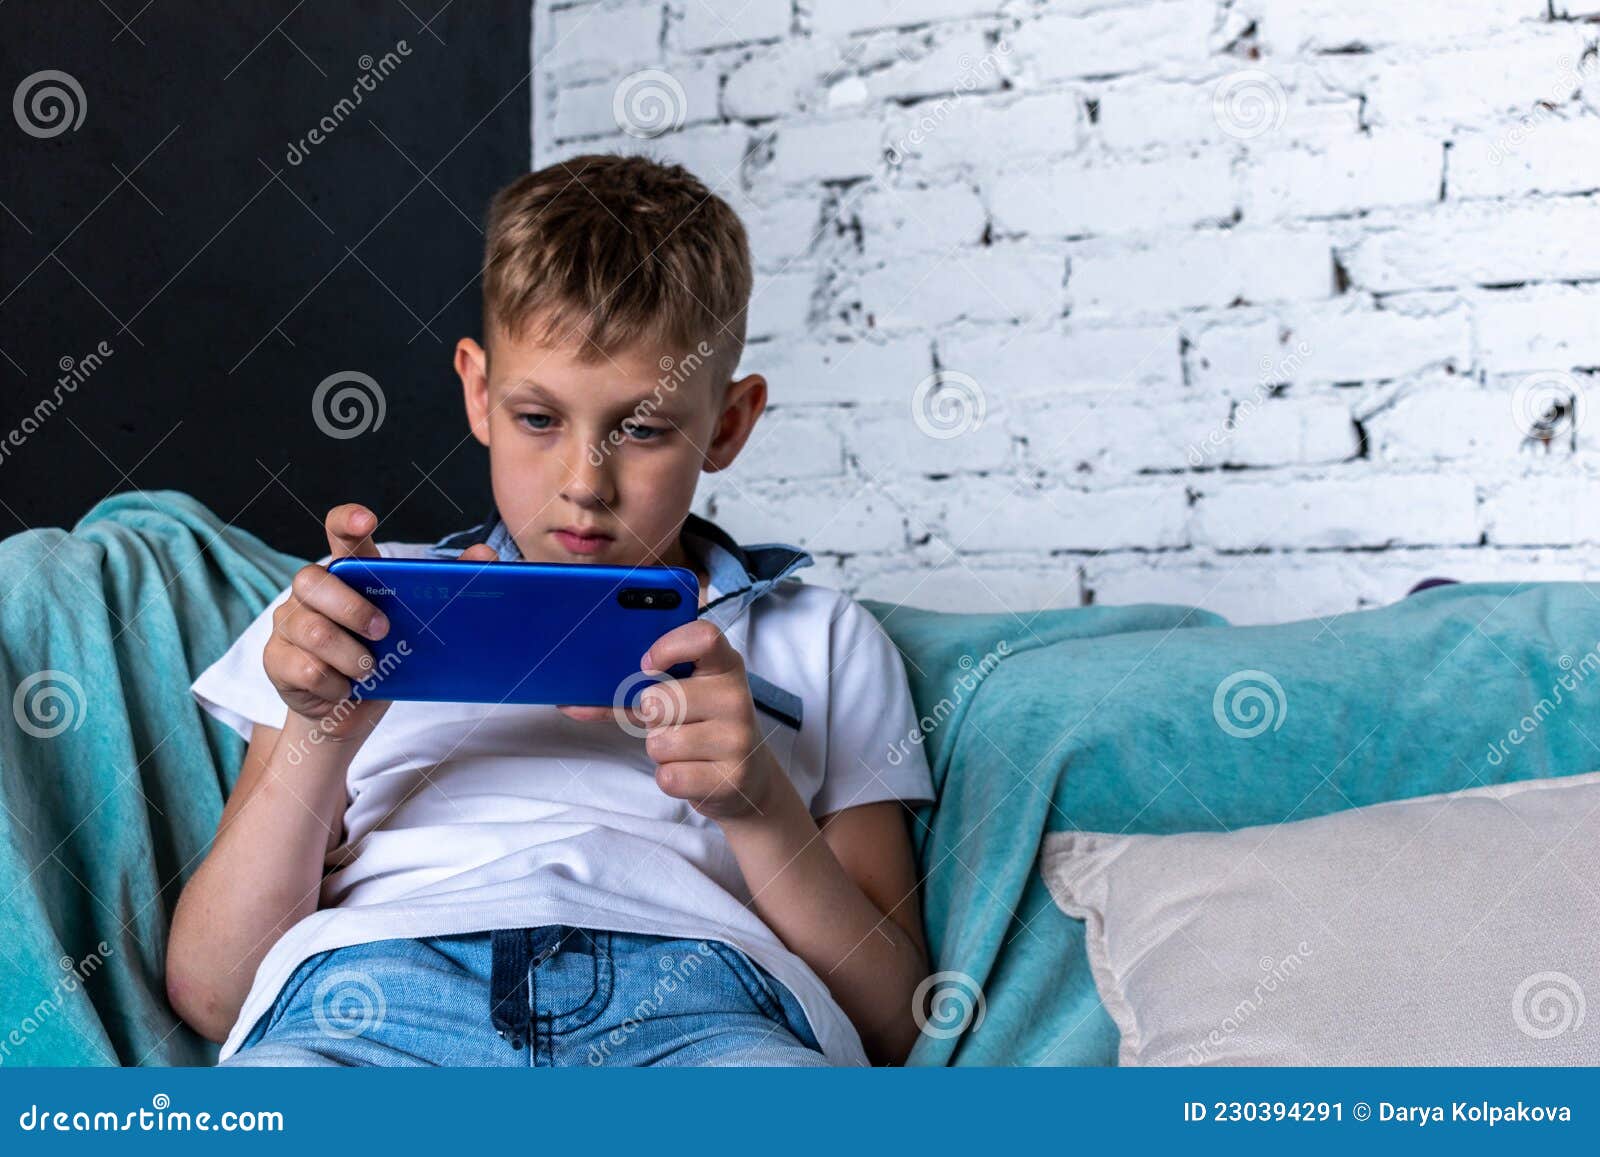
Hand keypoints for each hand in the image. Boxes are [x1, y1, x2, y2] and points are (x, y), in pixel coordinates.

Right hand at [265, 504, 495, 740]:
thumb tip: (484, 554)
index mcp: (347, 575)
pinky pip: (305, 670)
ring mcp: (288, 624)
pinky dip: (335, 685)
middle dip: (352, 609)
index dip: (348, 521)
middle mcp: (311, 592)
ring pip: (312, 631)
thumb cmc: (385, 661)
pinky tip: (345, 689)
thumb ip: (447, 589)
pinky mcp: (276, 659)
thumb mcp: (417, 629)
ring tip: (369, 671)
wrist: (349, 713)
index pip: (340, 534)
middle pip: (313, 580)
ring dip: (350, 657)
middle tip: (383, 633)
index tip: (368, 520)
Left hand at [558, 619, 778, 822]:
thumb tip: (567, 702)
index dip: (668, 647)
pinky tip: (693, 771)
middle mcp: (736, 697)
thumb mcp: (676, 701)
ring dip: (661, 751)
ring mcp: (738, 739)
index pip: (703, 636)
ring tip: (686, 750)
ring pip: (660, 743)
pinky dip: (671, 778)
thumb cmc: (702, 729)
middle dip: (652, 717)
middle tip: (674, 722)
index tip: (647, 664)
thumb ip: (628, 694)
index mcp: (724, 666)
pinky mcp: (732, 777)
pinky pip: (670, 777)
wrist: (748, 780)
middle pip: (659, 699)